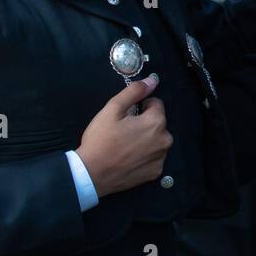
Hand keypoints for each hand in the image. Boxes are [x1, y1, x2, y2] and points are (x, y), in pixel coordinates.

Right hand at [75, 75, 172, 198]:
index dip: (140, 106)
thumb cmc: (101, 140)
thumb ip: (134, 92)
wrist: (91, 174)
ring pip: (156, 140)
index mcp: (156, 122)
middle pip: (157, 123)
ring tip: (125, 145)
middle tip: (123, 131)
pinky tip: (128, 158)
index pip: (156, 104)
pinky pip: (153, 157)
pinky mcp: (155, 172)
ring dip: (146, 139)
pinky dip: (144, 156)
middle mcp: (165, 140)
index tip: (126, 116)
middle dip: (144, 123)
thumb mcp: (112, 109)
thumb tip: (152, 80)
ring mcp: (161, 158)